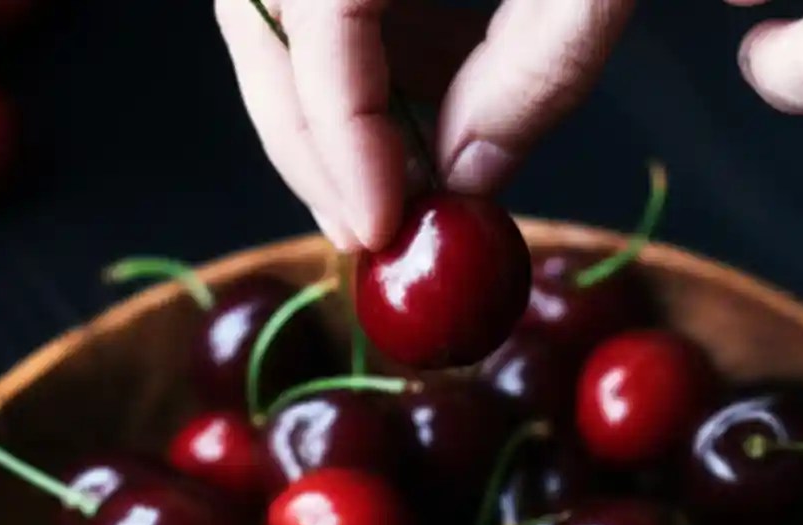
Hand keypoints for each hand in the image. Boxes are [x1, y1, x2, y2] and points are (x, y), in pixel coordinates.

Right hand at [214, 0, 636, 250]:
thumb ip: (536, 70)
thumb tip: (465, 178)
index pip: (313, 11)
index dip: (335, 129)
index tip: (380, 225)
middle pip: (265, 14)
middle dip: (312, 131)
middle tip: (368, 223)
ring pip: (286, 5)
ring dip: (343, 93)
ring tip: (417, 160)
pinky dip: (379, 40)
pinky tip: (441, 78)